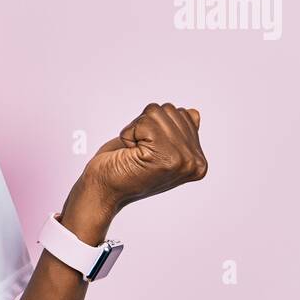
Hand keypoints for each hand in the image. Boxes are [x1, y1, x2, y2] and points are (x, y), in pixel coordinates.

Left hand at [81, 102, 207, 213]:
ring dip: (136, 129)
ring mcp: (181, 160)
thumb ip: (178, 132)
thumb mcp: (157, 146)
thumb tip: (192, 112)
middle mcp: (194, 162)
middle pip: (170, 110)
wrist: (102, 190)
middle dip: (146, 125)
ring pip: (156, 112)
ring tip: (134, 152)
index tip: (150, 150)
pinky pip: (143, 122)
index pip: (185, 114)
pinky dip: (128, 133)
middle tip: (139, 151)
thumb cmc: (124, 167)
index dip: (158, 125)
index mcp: (197, 160)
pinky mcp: (162, 157)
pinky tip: (129, 153)